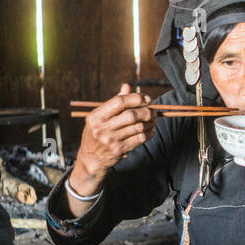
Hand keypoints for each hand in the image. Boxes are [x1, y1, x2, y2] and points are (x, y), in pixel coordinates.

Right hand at [70, 83, 156, 202]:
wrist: (91, 158)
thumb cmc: (97, 132)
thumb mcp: (99, 117)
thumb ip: (114, 102)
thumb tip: (127, 86)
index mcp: (96, 116)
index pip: (119, 102)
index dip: (136, 98)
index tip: (146, 99)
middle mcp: (102, 128)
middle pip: (131, 115)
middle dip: (146, 111)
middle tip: (153, 110)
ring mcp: (111, 140)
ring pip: (138, 127)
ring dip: (150, 122)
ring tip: (153, 119)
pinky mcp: (119, 150)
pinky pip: (140, 139)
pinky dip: (149, 133)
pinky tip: (151, 129)